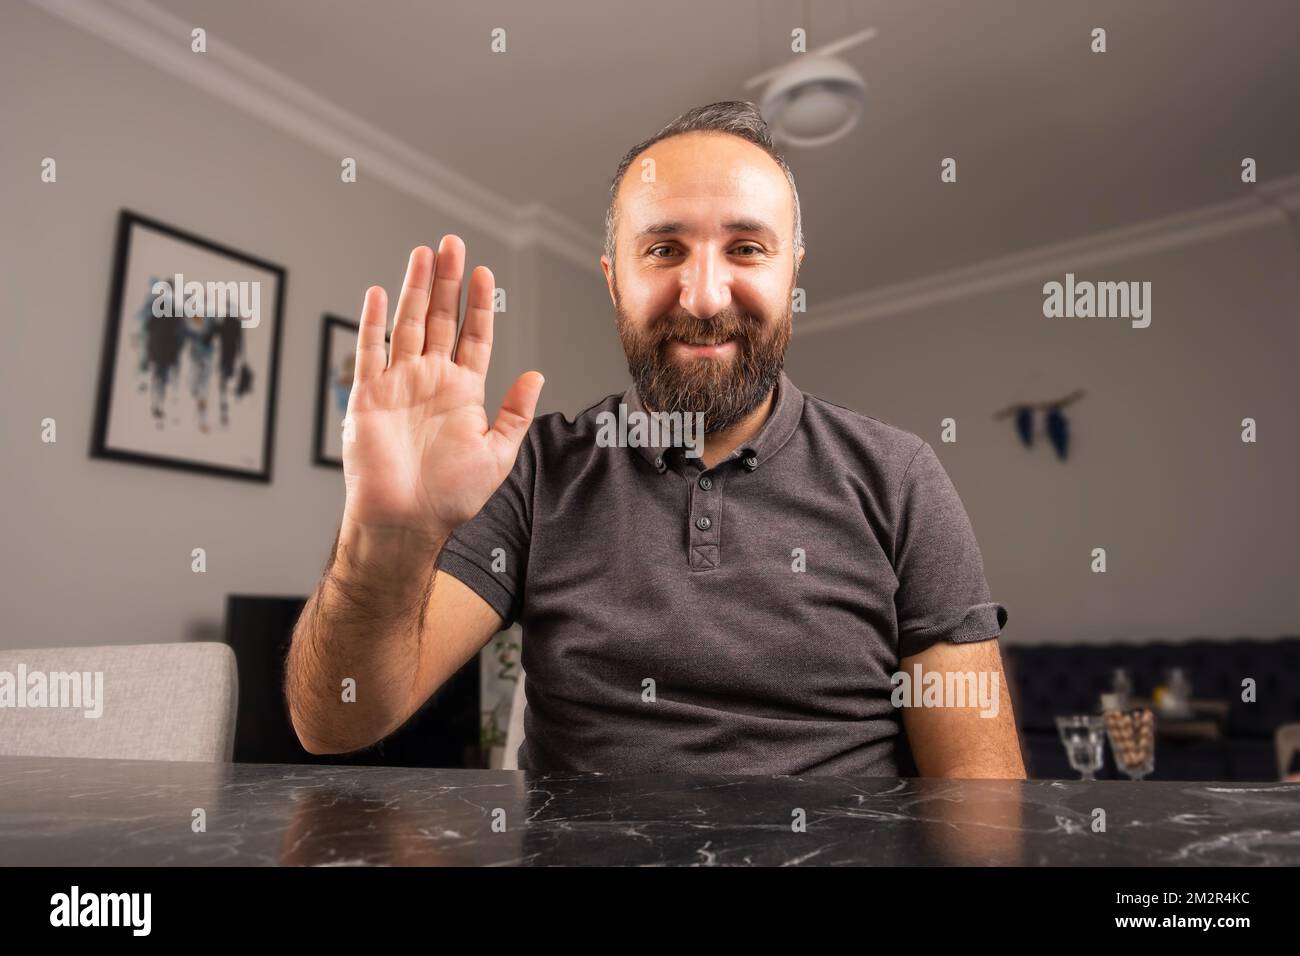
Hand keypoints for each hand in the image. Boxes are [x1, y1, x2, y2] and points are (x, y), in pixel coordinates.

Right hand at [339, 236, 542, 541]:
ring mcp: (399, 385)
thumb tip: (536, 375)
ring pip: (408, 325)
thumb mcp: (498, 453)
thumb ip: (515, 412)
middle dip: (447, 281)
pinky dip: (375, 322)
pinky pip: (370, 351)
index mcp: (463, 392)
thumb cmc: (451, 496)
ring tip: (424, 253)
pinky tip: (382, 293)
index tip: (485, 273)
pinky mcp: (369, 397)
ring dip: (416, 289)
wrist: (407, 521)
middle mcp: (431, 381)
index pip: (473, 336)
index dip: (479, 305)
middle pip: (440, 319)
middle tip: (452, 243)